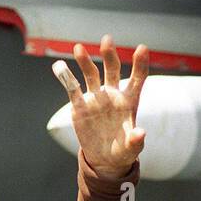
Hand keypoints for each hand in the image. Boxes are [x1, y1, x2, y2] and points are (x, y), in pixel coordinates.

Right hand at [52, 35, 148, 179]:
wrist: (104, 159)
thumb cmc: (122, 151)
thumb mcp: (131, 149)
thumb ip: (136, 141)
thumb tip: (141, 133)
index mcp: (129, 101)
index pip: (137, 79)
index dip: (140, 64)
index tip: (142, 48)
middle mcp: (112, 94)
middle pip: (112, 70)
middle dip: (109, 55)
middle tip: (106, 40)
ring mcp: (95, 98)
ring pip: (91, 74)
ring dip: (85, 61)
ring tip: (78, 49)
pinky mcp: (80, 105)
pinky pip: (72, 88)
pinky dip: (65, 77)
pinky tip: (59, 66)